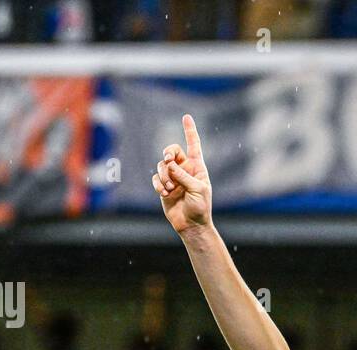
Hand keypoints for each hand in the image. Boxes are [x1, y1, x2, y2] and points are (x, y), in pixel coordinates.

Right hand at [154, 114, 213, 235]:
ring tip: (169, 189)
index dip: (190, 131)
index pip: (194, 145)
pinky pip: (156, 178)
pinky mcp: (163, 186)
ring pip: (161, 166)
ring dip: (164, 176)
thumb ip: (183, 175)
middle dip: (168, 153)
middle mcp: (184, 169)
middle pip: (171, 151)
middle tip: (168, 161)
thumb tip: (168, 165)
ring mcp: (173, 177)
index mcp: (197, 167)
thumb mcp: (197, 190)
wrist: (192, 225)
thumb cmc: (200, 207)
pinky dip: (158, 184)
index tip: (186, 117)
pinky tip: (164, 193)